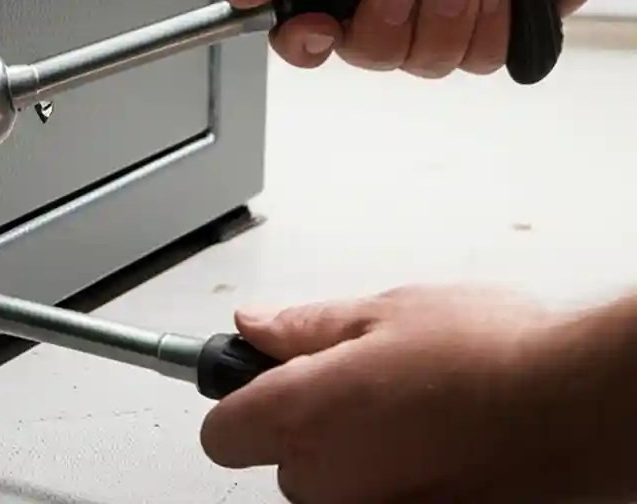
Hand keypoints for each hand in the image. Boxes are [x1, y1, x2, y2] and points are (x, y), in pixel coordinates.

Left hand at [200, 285, 578, 502]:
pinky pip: (380, 500)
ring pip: (334, 489)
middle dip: (311, 428)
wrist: (578, 410)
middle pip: (284, 464)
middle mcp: (326, 481)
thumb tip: (255, 327)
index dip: (239, 404)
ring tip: (416, 412)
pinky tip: (439, 444)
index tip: (262, 382)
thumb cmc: (491, 359)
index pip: (221, 432)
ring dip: (357, 458)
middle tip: (365, 384)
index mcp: (300, 417)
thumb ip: (303, 328)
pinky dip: (398, 479)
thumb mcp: (384, 314)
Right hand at [231, 0, 636, 76]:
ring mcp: (444, 5)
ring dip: (438, 21)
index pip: (303, 19)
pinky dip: (484, 26)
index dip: (303, 38)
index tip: (318, 29)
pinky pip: (470, 62)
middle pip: (358, 50)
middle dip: (381, 23)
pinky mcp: (494, 26)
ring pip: (415, 62)